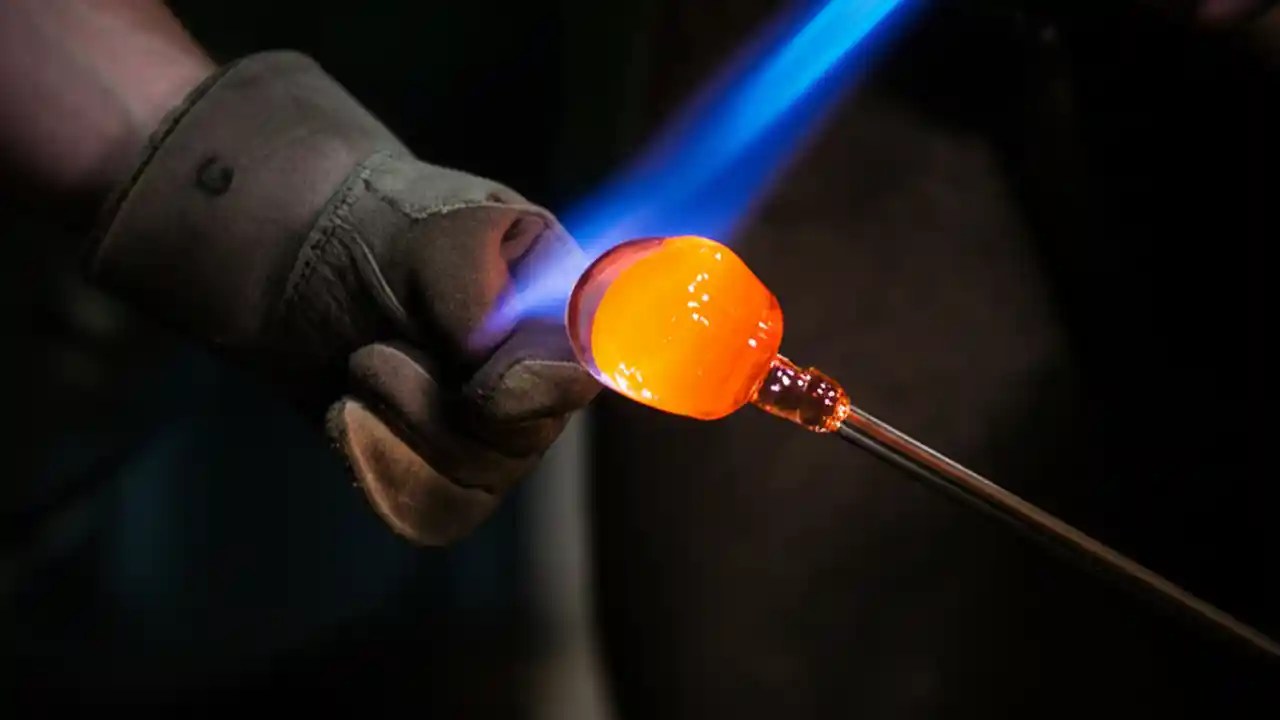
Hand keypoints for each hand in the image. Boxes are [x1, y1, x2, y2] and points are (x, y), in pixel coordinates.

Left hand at [87, 51, 599, 544]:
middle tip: (378, 351)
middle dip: (431, 401)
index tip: (473, 368)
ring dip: (395, 427)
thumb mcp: (437, 235)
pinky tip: (349, 415)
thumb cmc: (386, 230)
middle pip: (520, 443)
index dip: (534, 387)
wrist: (305, 266)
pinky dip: (375, 466)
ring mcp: (501, 443)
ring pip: (470, 484)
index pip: (586, 375)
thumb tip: (496, 364)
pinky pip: (427, 513)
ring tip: (362, 368)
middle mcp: (547, 387)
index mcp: (567, 313)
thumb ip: (478, 292)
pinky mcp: (448, 483)